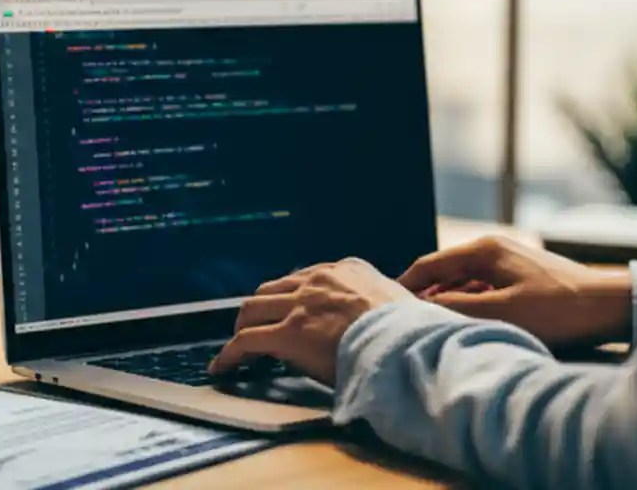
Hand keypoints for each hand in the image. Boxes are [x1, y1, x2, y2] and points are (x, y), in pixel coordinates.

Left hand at [208, 258, 413, 385]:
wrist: (406, 343)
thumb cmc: (413, 332)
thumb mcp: (400, 302)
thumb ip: (382, 304)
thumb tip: (389, 321)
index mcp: (348, 269)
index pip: (306, 277)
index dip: (293, 296)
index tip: (290, 308)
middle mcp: (319, 279)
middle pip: (273, 289)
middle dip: (262, 308)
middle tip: (257, 326)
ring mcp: (301, 304)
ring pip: (253, 309)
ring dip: (243, 326)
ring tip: (238, 344)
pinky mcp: (288, 333)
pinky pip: (246, 341)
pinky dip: (229, 354)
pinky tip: (222, 366)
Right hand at [399, 235, 632, 346]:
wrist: (610, 307)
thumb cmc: (559, 309)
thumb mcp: (501, 312)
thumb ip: (456, 308)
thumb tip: (420, 308)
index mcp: (484, 250)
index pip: (430, 264)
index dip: (406, 285)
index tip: (387, 304)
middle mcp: (494, 249)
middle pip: (445, 272)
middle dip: (425, 295)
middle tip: (405, 318)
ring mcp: (510, 262)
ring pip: (464, 282)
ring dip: (448, 301)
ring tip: (432, 325)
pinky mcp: (523, 278)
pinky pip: (483, 289)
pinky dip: (469, 303)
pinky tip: (467, 323)